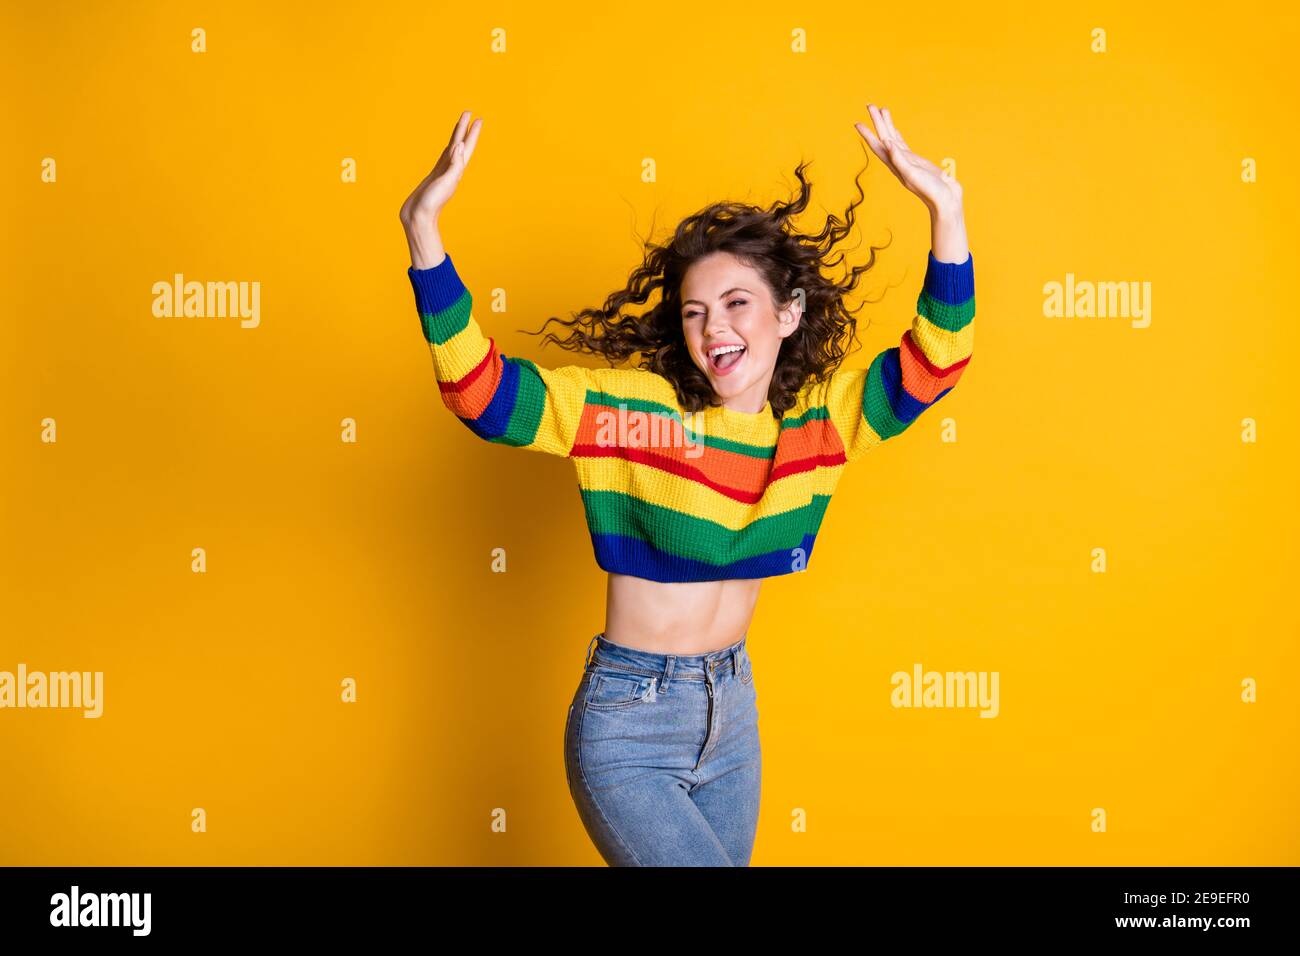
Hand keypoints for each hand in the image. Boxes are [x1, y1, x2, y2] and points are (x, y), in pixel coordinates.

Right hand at [399, 110, 481, 229]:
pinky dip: (446, 150)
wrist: (418, 218)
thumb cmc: (432, 204)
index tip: (477, 119)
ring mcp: (442, 173)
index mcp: (456, 171)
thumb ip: (454, 165)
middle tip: (468, 113)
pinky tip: (448, 148)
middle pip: (460, 145)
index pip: (466, 147)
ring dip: (456, 137)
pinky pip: (442, 158)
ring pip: (451, 150)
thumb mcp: (445, 183)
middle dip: (465, 130)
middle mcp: (451, 170)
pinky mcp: (433, 177)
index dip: (471, 133)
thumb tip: (460, 145)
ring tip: (460, 125)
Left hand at [854, 104, 962, 215]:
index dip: (867, 134)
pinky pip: (903, 145)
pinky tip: (895, 130)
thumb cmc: (929, 190)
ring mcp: (906, 161)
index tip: (857, 122)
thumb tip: (887, 143)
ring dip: (886, 125)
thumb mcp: (912, 174)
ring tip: (882, 110)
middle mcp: (897, 162)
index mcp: (894, 165)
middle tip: (870, 105)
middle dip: (877, 122)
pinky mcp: (916, 161)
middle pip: (884, 138)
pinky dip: (897, 135)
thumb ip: (899, 159)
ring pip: (893, 139)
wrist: (945, 200)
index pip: (878, 146)